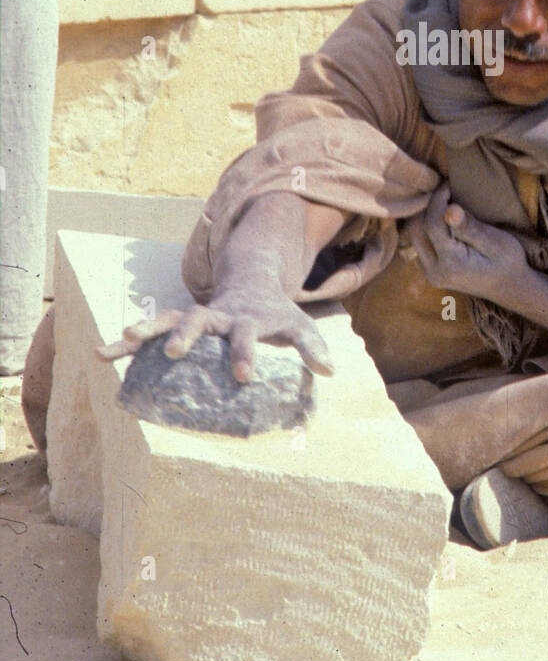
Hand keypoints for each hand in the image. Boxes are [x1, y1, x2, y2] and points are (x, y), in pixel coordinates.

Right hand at [96, 280, 333, 382]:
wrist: (253, 284)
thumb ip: (313, 347)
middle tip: (174, 352)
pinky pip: (148, 332)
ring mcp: (195, 316)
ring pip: (166, 319)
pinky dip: (126, 342)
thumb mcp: (299, 326)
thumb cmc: (277, 314)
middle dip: (186, 334)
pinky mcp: (178, 323)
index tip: (243, 376)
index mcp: (247, 319)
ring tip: (119, 339)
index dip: (245, 354)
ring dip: (145, 329)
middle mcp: (218, 315)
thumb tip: (330, 371)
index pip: (247, 335)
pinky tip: (102, 354)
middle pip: (200, 319)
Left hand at [404, 182, 529, 301]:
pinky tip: (441, 219)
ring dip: (424, 217)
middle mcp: (435, 272)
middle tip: (444, 192)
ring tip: (443, 203)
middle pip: (416, 230)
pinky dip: (425, 228)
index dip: (437, 200)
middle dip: (427, 207)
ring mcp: (430, 274)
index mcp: (452, 264)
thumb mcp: (496, 242)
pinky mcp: (429, 272)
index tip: (448, 184)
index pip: (432, 224)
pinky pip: (417, 244)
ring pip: (412, 237)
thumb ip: (470, 227)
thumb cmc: (508, 261)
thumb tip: (450, 209)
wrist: (511, 288)